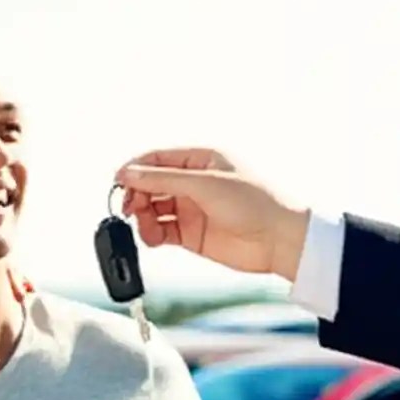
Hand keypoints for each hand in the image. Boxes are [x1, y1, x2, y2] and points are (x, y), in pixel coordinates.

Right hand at [115, 148, 310, 280]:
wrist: (280, 240)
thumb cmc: (255, 203)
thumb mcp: (205, 184)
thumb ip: (163, 179)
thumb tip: (128, 173)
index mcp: (200, 159)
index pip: (157, 159)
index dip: (135, 170)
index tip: (119, 182)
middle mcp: (194, 182)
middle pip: (151, 184)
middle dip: (137, 195)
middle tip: (130, 208)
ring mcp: (192, 208)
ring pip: (153, 209)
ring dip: (143, 217)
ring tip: (145, 226)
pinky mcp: (192, 234)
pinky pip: (161, 231)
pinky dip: (152, 235)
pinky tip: (153, 238)